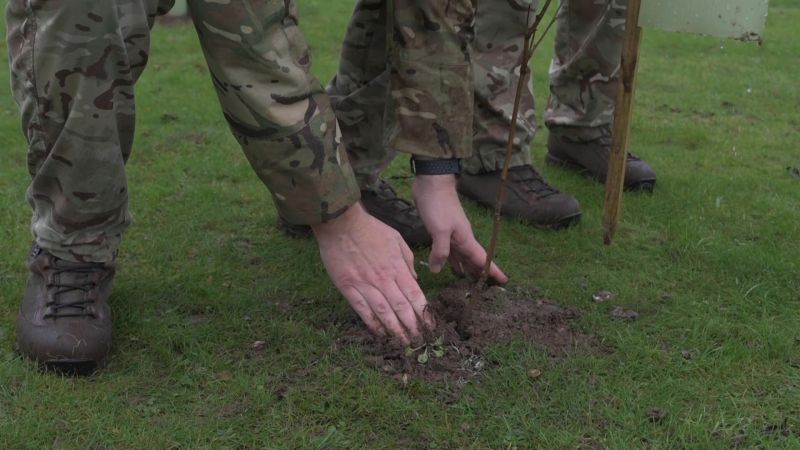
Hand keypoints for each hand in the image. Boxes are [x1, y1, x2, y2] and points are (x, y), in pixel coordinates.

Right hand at [312, 203, 433, 343]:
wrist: (341, 223)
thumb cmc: (370, 228)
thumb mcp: (396, 238)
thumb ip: (407, 260)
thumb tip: (414, 279)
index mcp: (396, 267)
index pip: (414, 295)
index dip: (423, 313)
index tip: (430, 326)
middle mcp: (383, 279)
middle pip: (401, 307)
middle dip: (412, 326)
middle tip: (419, 341)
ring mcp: (365, 284)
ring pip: (383, 312)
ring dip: (395, 329)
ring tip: (403, 343)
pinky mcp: (348, 287)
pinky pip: (362, 309)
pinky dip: (372, 323)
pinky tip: (379, 333)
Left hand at [412, 175, 507, 283]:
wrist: (431, 183)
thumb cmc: (439, 205)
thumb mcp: (440, 230)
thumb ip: (441, 251)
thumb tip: (437, 271)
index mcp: (466, 239)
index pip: (482, 259)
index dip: (493, 271)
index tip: (505, 282)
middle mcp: (462, 238)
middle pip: (473, 260)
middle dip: (480, 273)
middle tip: (485, 290)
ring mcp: (452, 234)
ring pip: (461, 256)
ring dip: (465, 268)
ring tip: (467, 284)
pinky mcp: (441, 231)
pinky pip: (449, 251)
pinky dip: (451, 260)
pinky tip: (448, 267)